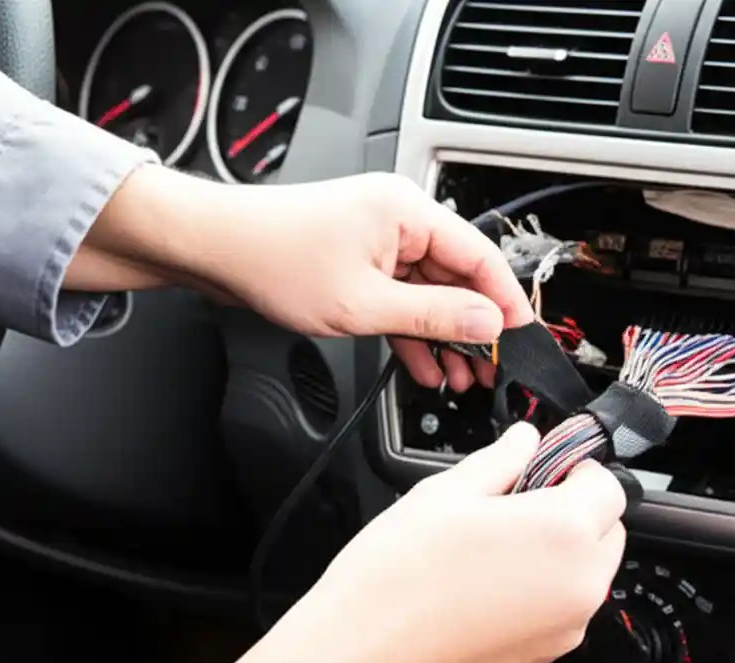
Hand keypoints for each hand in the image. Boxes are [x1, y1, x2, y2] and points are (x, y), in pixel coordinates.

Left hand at [70, 166, 532, 391]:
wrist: (213, 249)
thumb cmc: (274, 259)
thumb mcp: (364, 303)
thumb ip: (433, 316)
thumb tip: (485, 323)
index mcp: (409, 212)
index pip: (480, 256)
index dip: (504, 300)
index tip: (520, 337)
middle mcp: (400, 219)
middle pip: (458, 277)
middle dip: (473, 327)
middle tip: (489, 369)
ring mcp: (380, 241)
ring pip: (431, 292)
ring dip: (444, 335)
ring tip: (460, 378)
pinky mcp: (362, 260)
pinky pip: (403, 297)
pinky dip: (414, 330)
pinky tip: (425, 365)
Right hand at [170, 423, 626, 662]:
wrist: (361, 657)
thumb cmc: (396, 579)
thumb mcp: (446, 491)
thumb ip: (501, 459)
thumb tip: (524, 440)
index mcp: (565, 532)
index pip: (608, 485)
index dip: (576, 469)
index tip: (545, 467)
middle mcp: (579, 585)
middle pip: (607, 531)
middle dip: (575, 511)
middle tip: (518, 503)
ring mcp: (565, 628)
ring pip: (587, 573)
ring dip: (561, 553)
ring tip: (496, 547)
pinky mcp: (544, 657)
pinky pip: (562, 611)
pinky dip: (542, 593)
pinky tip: (489, 584)